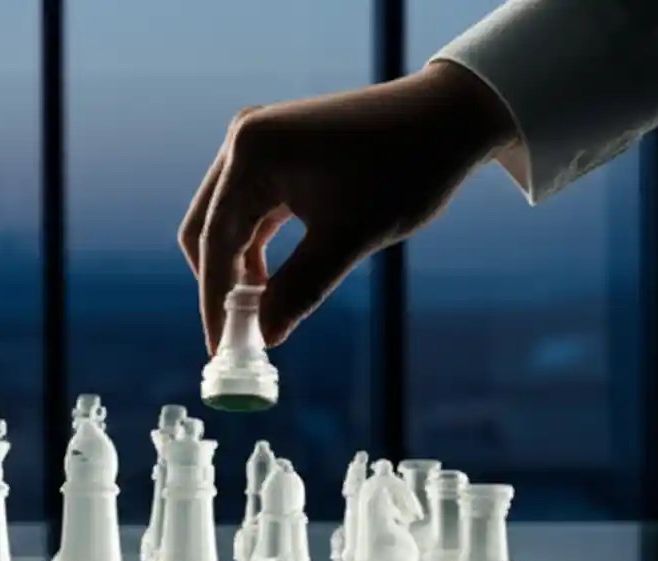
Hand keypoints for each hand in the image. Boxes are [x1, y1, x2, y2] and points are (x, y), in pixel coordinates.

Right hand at [178, 60, 516, 352]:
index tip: (220, 348)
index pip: (215, 241)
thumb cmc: (406, 169)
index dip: (215, 300)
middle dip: (220, 284)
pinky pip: (251, 209)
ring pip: (226, 221)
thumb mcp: (350, 238)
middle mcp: (243, 141)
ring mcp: (259, 143)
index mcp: (253, 155)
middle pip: (206, 228)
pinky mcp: (277, 150)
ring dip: (239, 268)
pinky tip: (272, 282)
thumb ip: (300, 289)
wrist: (451, 115)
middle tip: (237, 334)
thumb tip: (265, 336)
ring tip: (260, 313)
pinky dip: (256, 247)